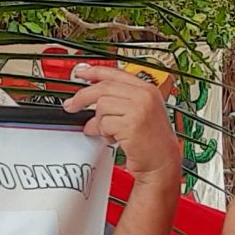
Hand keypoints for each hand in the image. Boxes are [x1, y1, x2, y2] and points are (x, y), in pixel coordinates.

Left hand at [64, 64, 181, 184]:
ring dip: (99, 122)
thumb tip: (90, 103)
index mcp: (148, 90)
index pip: (115, 73)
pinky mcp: (131, 124)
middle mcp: (144, 96)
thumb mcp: (138, 115)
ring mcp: (139, 109)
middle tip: (71, 106)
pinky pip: (104, 124)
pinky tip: (114, 139)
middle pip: (103, 87)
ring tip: (110, 132)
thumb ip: (117, 104)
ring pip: (101, 106)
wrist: (163, 163)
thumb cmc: (153, 142)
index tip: (80, 72)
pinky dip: (104, 134)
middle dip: (82, 97)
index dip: (94, 71)